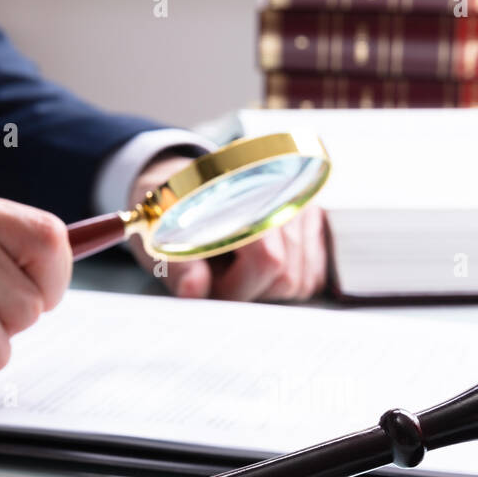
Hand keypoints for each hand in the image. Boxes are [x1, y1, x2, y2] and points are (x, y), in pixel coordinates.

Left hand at [127, 154, 328, 301]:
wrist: (188, 186)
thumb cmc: (174, 215)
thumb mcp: (163, 239)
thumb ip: (181, 267)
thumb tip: (193, 290)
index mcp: (247, 194)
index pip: (267, 259)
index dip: (239, 286)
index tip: (212, 288)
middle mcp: (286, 196)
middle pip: (287, 274)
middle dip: (252, 289)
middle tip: (222, 278)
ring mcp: (304, 209)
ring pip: (303, 278)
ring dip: (268, 287)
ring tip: (238, 269)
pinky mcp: (314, 223)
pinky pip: (314, 274)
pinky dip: (286, 282)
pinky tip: (260, 270)